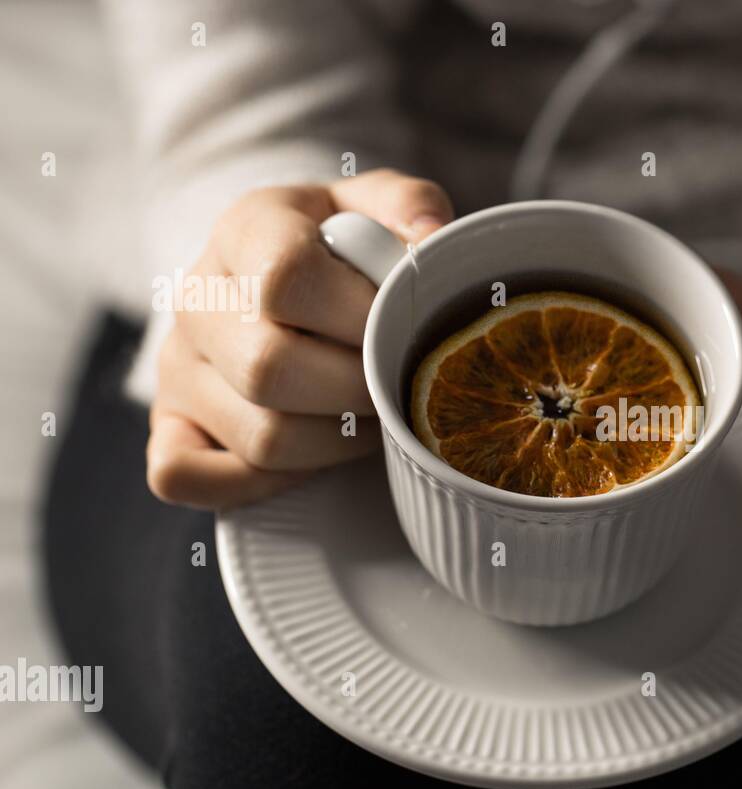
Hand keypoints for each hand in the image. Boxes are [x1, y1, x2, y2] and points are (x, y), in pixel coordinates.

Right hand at [147, 169, 453, 509]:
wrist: (281, 275)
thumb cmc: (345, 249)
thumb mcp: (378, 209)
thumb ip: (410, 207)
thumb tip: (429, 237)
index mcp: (247, 230)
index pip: (285, 278)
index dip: (358, 318)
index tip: (399, 328)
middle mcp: (196, 299)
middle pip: (271, 368)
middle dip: (356, 391)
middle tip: (393, 386)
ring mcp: (174, 367)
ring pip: (257, 436)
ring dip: (334, 443)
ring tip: (367, 417)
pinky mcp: (167, 424)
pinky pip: (183, 476)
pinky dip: (255, 484)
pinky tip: (306, 458)